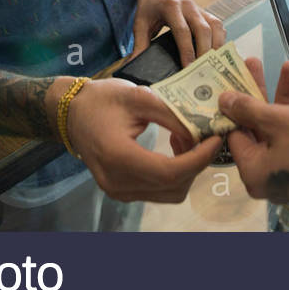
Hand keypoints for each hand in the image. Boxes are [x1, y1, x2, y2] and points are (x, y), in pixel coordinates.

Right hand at [65, 78, 220, 202]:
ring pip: (170, 193)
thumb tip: (202, 129)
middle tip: (202, 133)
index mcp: (118, 157)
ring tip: (184, 136)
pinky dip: (174, 173)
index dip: (199, 158)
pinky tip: (173, 147)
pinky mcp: (122, 192)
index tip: (216, 137)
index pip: (170, 172)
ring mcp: (118, 192)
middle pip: (174, 186)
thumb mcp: (138, 97)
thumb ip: (171, 114)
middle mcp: (117, 182)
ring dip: (187, 168)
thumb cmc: (102, 99)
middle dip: (197, 161)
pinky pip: (159, 190)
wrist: (72, 113)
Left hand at [131, 0, 224, 64]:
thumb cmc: (149, 8)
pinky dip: (220, 40)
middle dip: (204, 52)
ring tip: (211, 66)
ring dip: (216, 47)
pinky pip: (218, 26)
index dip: (187, 51)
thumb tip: (134, 66)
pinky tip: (216, 54)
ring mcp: (200, 8)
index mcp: (171, 7)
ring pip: (215, 27)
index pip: (182, 31)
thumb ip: (139, 45)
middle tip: (202, 72)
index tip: (187, 68)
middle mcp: (189, 6)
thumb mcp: (139, 24)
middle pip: (203, 29)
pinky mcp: (206, 12)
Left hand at [218, 57, 288, 203]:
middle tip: (252, 66)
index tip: (231, 82)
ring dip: (277, 95)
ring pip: (275, 127)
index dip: (233, 106)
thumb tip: (223, 101)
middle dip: (256, 93)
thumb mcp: (278, 120)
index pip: (234, 135)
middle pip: (255, 128)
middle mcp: (267, 176)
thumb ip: (248, 109)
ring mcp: (287, 169)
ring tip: (277, 63)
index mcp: (253, 173)